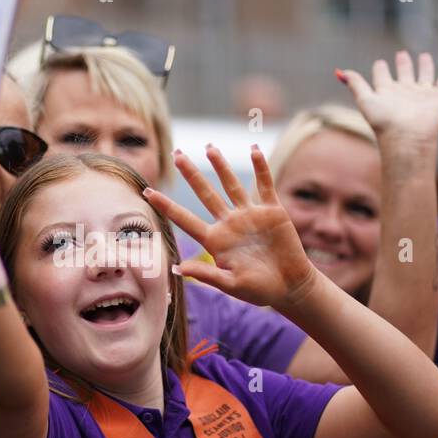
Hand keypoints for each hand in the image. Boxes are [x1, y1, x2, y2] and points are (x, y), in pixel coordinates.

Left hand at [144, 145, 317, 309]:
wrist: (290, 287)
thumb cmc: (259, 290)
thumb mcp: (231, 285)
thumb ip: (207, 275)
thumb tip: (176, 268)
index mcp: (215, 241)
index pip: (185, 219)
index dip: (166, 205)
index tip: (147, 191)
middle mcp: (229, 223)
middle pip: (205, 194)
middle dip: (191, 174)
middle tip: (176, 154)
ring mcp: (250, 215)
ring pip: (231, 185)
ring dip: (221, 166)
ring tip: (209, 147)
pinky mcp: (272, 211)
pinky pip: (264, 185)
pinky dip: (260, 168)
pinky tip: (254, 150)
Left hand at [336, 51, 437, 153]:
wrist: (408, 138)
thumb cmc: (385, 122)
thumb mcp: (365, 100)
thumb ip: (355, 84)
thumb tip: (340, 72)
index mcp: (387, 92)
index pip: (383, 77)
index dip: (381, 69)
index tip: (380, 64)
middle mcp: (405, 92)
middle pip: (404, 74)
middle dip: (403, 64)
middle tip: (401, 54)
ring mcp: (423, 94)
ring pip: (425, 75)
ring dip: (425, 65)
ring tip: (424, 55)